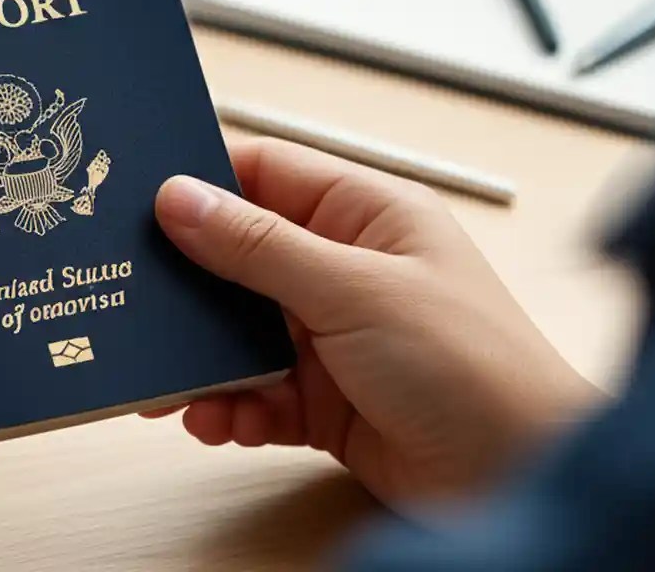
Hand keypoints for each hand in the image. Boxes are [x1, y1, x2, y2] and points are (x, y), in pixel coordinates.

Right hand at [148, 139, 600, 506]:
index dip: (205, 185)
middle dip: (191, 287)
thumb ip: (259, 246)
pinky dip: (230, 408)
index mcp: (368, 216)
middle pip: (242, 259)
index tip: (141, 202)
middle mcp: (347, 270)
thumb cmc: (473, 367)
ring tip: (167, 386)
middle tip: (136, 301)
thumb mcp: (354, 290)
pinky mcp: (325, 400)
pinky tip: (215, 421)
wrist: (519, 478)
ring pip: (240, 334)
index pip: (268, 175)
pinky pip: (255, 393)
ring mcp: (334, 337)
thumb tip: (181, 199)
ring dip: (203, 360)